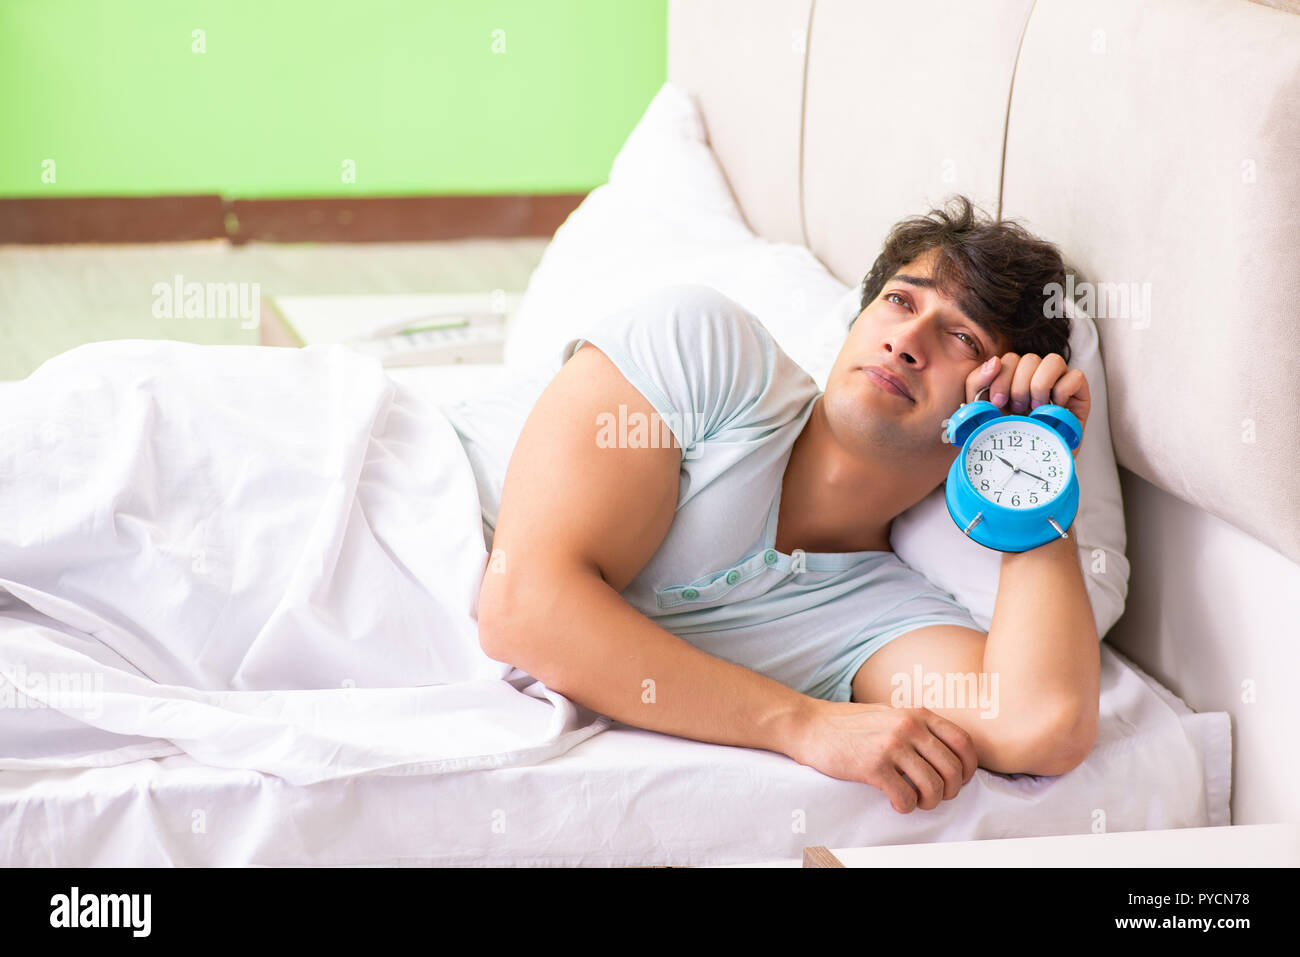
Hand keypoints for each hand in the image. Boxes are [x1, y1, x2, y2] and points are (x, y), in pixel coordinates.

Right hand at [786, 699, 977, 812]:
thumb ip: (918, 726)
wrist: (810, 726)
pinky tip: (895, 801)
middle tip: (934, 796)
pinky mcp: (873, 766)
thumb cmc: (850, 724)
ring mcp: (891, 745)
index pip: (963, 743)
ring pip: (933, 787)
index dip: (968, 768)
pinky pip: (906, 797)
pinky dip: (906, 806)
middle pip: (953, 769)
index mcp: (917, 713)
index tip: (957, 780)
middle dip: (950, 791)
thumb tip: (949, 753)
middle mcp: (909, 726)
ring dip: (928, 802)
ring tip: (915, 800)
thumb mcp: (891, 714)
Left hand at [966, 352, 1090, 459]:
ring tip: (1035, 409)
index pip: (1010, 359)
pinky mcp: (1079, 397)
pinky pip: (1076, 376)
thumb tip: (994, 361)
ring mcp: (1059, 385)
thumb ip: (977, 382)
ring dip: (1039, 386)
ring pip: (1054, 361)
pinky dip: (1063, 391)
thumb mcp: (980, 410)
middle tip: (1017, 410)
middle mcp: (1036, 378)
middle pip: (1030, 359)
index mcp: (1014, 379)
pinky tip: (1053, 409)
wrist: (1025, 468)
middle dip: (1019, 386)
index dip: (1001, 378)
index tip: (998, 403)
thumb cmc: (1005, 438)